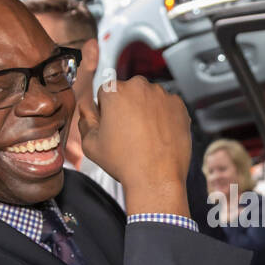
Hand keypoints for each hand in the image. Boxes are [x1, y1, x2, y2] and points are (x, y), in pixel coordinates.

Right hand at [75, 60, 190, 216]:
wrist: (156, 178)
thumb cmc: (125, 162)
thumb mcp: (90, 143)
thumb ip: (85, 119)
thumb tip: (86, 108)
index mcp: (114, 91)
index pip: (106, 92)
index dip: (107, 110)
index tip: (112, 124)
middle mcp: (139, 87)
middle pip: (129, 92)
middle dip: (127, 107)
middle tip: (128, 132)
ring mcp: (162, 95)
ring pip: (149, 98)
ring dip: (146, 111)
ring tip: (144, 136)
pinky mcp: (179, 106)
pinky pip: (167, 107)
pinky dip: (163, 117)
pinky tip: (157, 135)